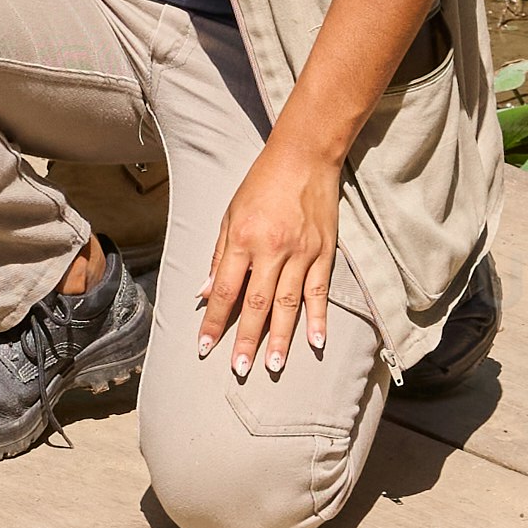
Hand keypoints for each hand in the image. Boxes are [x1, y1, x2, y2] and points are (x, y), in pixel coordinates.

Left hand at [190, 148, 345, 370]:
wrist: (304, 157)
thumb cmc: (261, 184)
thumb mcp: (230, 214)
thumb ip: (220, 256)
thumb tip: (205, 292)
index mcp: (243, 239)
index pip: (226, 290)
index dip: (214, 321)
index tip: (205, 347)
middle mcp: (272, 249)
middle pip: (257, 303)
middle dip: (246, 339)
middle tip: (240, 369)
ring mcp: (301, 252)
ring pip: (288, 303)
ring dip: (280, 337)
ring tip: (273, 365)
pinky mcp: (323, 252)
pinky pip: (319, 291)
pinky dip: (318, 318)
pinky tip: (316, 342)